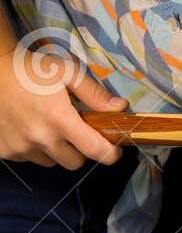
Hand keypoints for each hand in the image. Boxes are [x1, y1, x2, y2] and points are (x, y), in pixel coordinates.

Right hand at [0, 43, 125, 168]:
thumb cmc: (31, 70)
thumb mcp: (68, 73)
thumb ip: (94, 94)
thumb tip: (119, 107)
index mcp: (59, 120)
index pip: (94, 150)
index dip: (110, 154)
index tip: (115, 150)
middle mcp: (40, 139)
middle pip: (74, 162)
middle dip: (82, 151)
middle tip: (79, 132)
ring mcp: (19, 148)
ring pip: (51, 161)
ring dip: (57, 150)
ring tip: (51, 128)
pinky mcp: (4, 151)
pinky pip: (29, 158)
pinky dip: (35, 149)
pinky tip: (31, 129)